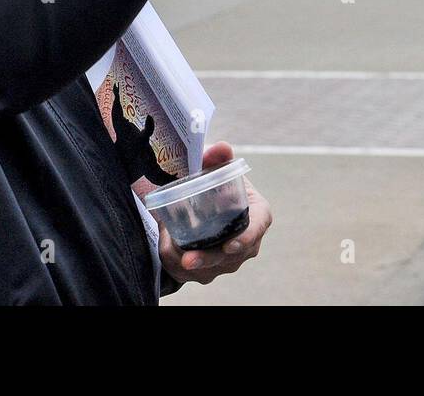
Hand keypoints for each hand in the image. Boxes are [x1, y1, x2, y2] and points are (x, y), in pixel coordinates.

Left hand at [158, 142, 271, 285]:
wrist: (197, 197)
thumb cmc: (211, 180)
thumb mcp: (214, 166)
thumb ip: (218, 156)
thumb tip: (221, 147)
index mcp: (257, 213)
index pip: (258, 226)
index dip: (246, 238)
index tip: (230, 246)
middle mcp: (246, 241)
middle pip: (230, 257)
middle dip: (207, 260)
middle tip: (187, 259)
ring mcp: (229, 259)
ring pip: (209, 269)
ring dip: (184, 261)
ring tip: (165, 244)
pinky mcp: (209, 269)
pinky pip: (193, 275)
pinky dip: (176, 265)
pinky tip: (165, 249)